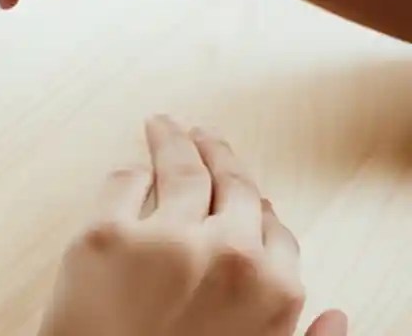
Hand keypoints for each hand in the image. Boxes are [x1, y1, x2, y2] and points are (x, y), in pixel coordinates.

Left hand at [38, 116, 347, 335]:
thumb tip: (338, 316)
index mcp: (273, 288)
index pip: (270, 224)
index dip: (254, 206)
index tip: (244, 191)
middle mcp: (225, 253)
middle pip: (227, 184)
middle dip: (218, 154)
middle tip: (203, 134)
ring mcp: (162, 239)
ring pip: (177, 167)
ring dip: (173, 139)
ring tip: (164, 125)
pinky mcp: (103, 235)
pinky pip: (122, 181)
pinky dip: (129, 168)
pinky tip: (130, 165)